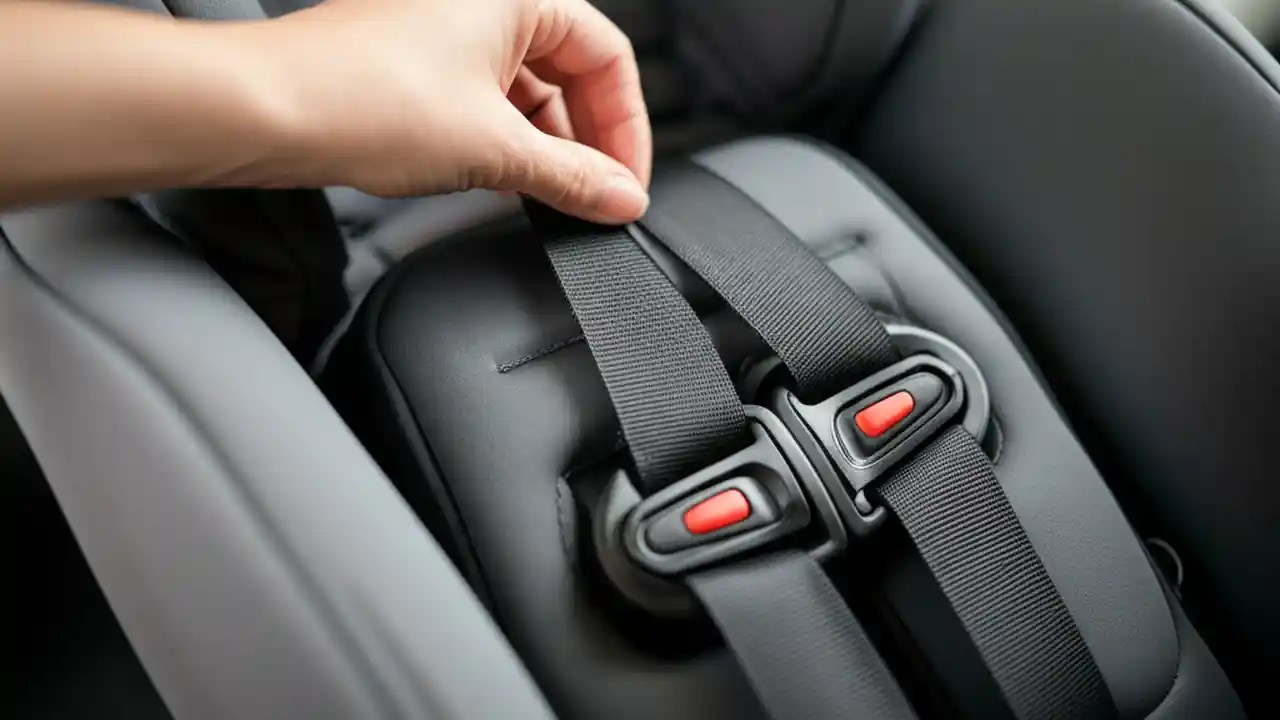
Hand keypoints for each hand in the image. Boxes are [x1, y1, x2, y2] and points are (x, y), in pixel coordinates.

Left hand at [259, 0, 651, 222]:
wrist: (263, 110)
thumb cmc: (362, 98)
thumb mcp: (493, 148)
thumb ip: (572, 177)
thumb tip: (621, 196)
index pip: (607, 57)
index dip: (627, 128)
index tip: (627, 184)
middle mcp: (482, 1)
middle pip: (570, 73)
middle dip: (587, 142)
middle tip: (596, 200)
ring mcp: (445, 30)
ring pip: (525, 91)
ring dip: (545, 148)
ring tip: (550, 200)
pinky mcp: (415, 63)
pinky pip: (484, 100)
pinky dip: (503, 142)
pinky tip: (505, 184)